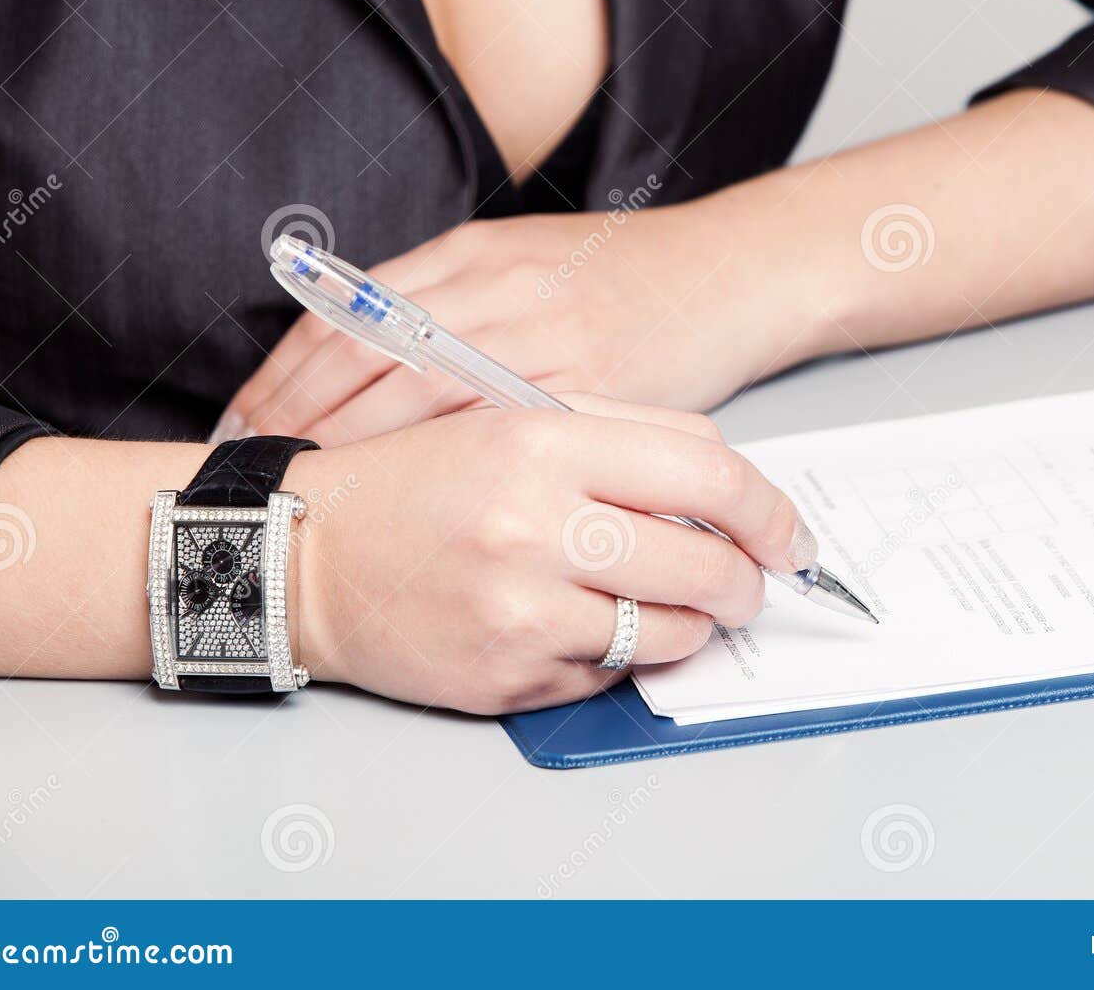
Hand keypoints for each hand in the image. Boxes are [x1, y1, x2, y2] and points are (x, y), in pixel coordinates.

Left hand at [217, 205, 820, 445]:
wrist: (732, 273)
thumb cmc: (626, 277)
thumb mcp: (523, 258)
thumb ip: (447, 297)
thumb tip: (361, 348)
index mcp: (470, 255)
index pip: (350, 316)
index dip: (285, 374)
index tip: (243, 423)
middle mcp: (497, 288)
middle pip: (367, 355)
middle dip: (298, 419)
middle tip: (251, 470)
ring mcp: (545, 333)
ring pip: (420, 392)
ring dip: (356, 446)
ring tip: (314, 497)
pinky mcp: (594, 381)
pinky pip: (501, 430)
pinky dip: (448, 465)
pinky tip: (420, 500)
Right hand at [288, 392, 807, 714]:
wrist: (304, 556)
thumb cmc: (419, 482)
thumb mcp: (515, 419)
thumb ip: (628, 435)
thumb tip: (730, 485)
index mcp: (543, 444)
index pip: (709, 477)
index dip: (770, 511)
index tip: (789, 535)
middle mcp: (535, 526)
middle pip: (706, 566)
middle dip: (746, 581)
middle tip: (746, 582)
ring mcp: (521, 611)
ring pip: (672, 632)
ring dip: (691, 622)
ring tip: (664, 601)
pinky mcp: (507, 676)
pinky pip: (611, 673)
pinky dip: (619, 652)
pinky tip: (581, 622)